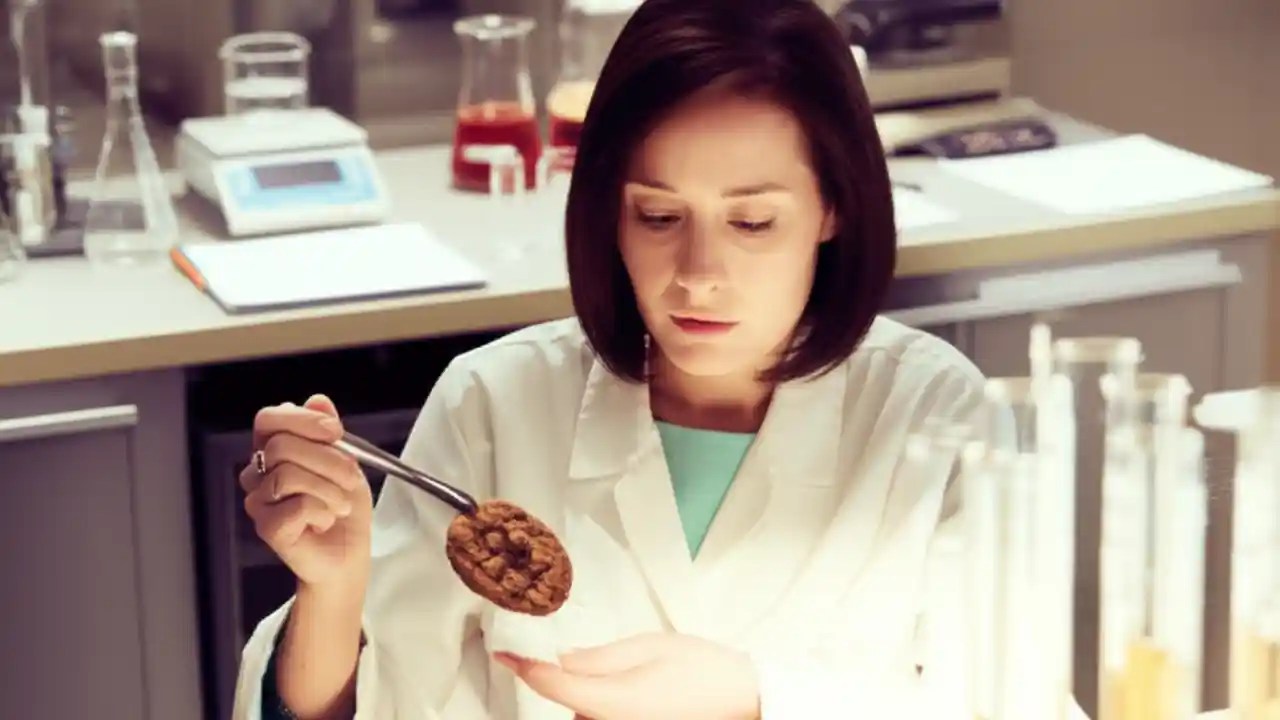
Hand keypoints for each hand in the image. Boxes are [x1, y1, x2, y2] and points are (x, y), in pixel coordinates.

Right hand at [241, 394, 372, 593]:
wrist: (348, 554)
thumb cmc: (343, 508)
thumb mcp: (345, 461)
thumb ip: (328, 432)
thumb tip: (318, 400)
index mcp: (274, 449)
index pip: (269, 418)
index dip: (302, 420)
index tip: (335, 432)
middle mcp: (259, 473)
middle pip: (282, 445)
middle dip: (329, 460)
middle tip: (350, 479)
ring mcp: (259, 501)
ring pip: (289, 475)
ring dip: (329, 489)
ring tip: (340, 504)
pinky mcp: (267, 527)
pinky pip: (296, 506)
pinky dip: (322, 511)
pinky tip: (325, 520)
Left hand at [494, 633, 760, 719]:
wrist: (747, 702)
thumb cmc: (704, 670)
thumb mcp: (649, 647)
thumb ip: (598, 658)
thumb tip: (560, 661)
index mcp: (612, 704)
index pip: (552, 685)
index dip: (524, 667)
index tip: (504, 654)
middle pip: (570, 707)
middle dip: (576, 685)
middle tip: (615, 666)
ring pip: (586, 718)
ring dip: (594, 701)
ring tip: (641, 684)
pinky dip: (606, 712)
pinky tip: (642, 699)